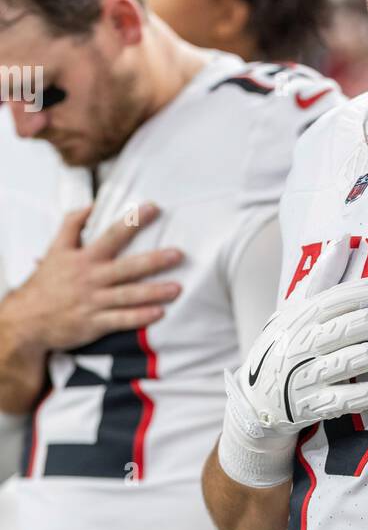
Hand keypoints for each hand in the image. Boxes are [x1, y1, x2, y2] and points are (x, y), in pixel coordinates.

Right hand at [9, 201, 182, 351]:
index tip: (154, 208)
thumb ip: (72, 225)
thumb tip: (91, 205)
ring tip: (177, 288)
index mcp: (84, 259)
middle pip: (127, 267)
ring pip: (128, 296)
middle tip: (178, 254)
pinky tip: (159, 313)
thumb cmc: (47, 283)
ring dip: (154, 292)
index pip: (112, 235)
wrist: (27, 319)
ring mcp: (93, 302)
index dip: (133, 221)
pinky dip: (140, 317)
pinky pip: (121, 320)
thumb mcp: (55, 249)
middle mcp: (91, 279)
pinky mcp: (94, 324)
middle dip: (154, 260)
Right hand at [218, 235, 367, 486]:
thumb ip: (322, 277)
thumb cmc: (286, 344)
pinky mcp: (312, 406)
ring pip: (351, 361)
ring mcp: (304, 377)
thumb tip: (343, 239)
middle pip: (348, 327)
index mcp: (299, 317)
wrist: (256, 399)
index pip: (339, 299)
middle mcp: (299, 345)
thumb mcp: (295, 310)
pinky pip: (348, 399)